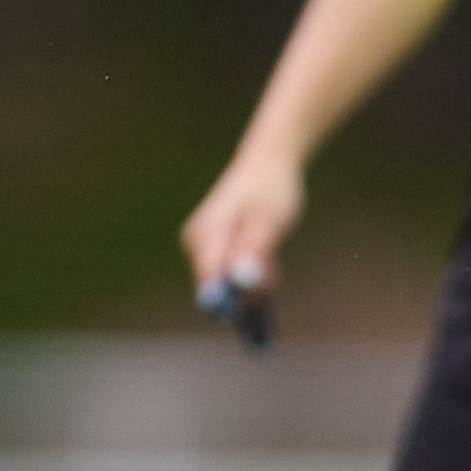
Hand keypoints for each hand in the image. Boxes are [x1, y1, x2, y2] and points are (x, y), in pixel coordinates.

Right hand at [179, 149, 303, 323]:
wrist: (268, 162)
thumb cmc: (271, 189)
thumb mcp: (268, 221)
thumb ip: (253, 251)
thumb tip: (241, 281)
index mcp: (206, 236)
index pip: (210, 286)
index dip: (232, 304)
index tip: (256, 308)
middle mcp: (197, 243)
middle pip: (217, 288)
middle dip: (246, 292)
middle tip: (274, 279)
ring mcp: (202, 245)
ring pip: (227, 281)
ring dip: (253, 281)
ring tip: (273, 259)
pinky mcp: (213, 246)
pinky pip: (230, 272)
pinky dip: (251, 272)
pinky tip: (266, 255)